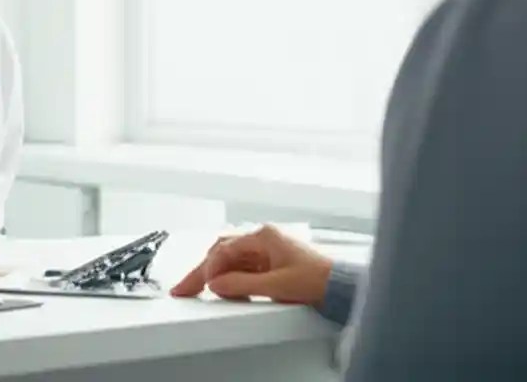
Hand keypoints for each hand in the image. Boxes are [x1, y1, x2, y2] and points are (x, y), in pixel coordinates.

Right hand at [170, 225, 333, 303]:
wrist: (343, 285)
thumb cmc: (318, 278)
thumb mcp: (276, 286)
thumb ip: (242, 285)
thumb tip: (216, 285)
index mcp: (263, 236)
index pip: (223, 250)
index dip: (209, 270)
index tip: (202, 286)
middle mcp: (263, 239)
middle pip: (222, 251)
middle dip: (202, 271)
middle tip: (184, 288)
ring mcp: (266, 250)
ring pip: (230, 259)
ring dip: (215, 275)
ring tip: (198, 289)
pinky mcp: (270, 262)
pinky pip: (242, 267)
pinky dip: (230, 278)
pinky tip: (224, 289)